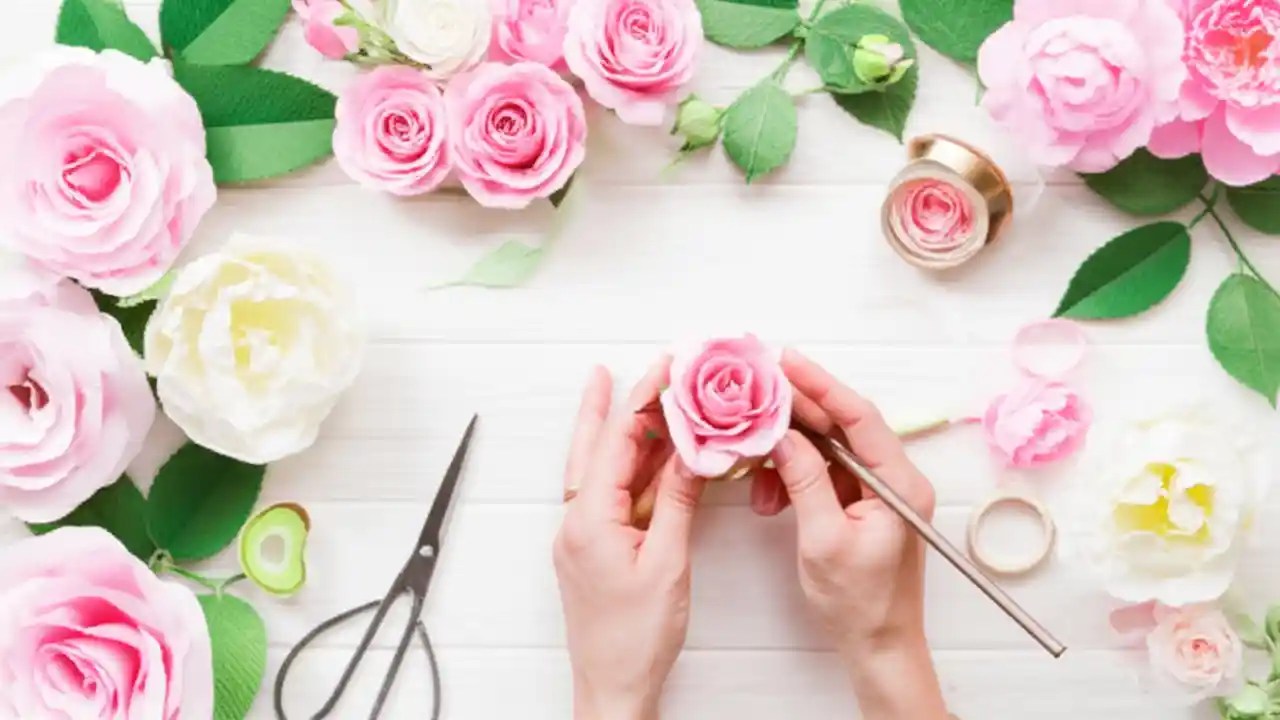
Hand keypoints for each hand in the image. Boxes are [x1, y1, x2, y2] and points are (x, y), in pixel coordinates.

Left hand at [553, 359, 706, 719]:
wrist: (613, 686)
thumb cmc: (636, 638)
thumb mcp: (668, 562)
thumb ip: (679, 501)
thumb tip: (692, 452)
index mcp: (589, 520)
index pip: (617, 444)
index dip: (642, 404)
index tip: (662, 371)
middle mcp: (576, 522)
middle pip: (592, 449)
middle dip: (607, 407)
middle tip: (615, 370)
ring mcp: (581, 536)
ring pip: (598, 472)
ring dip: (618, 438)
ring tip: (632, 401)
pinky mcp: (592, 550)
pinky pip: (608, 498)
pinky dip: (627, 473)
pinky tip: (643, 460)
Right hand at [750, 349, 947, 719]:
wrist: (878, 645)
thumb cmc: (860, 604)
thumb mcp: (823, 538)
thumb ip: (805, 480)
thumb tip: (783, 436)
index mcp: (899, 484)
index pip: (860, 417)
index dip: (821, 385)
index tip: (787, 362)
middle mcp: (895, 480)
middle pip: (843, 426)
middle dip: (797, 410)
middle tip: (758, 392)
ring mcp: (878, 491)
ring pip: (828, 449)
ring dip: (789, 453)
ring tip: (757, 467)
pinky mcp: (862, 504)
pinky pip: (824, 473)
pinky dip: (794, 476)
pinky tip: (770, 492)